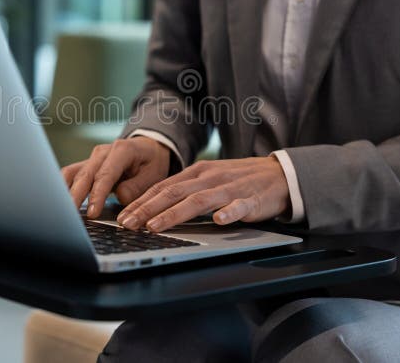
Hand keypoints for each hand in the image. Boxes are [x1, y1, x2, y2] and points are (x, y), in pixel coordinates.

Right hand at [61, 137, 171, 218]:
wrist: (148, 149)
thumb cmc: (151, 163)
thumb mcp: (154, 175)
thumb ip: (136, 187)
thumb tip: (119, 197)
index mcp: (122, 150)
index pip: (106, 174)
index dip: (97, 195)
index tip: (93, 212)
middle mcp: (103, 152)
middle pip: (85, 175)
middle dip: (76, 197)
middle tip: (71, 217)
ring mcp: (92, 158)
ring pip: (72, 174)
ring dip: (65, 192)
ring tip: (62, 212)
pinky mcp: (86, 166)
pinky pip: (70, 175)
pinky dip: (63, 188)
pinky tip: (59, 203)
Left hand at [116, 157, 290, 232]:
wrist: (277, 175)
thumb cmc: (238, 180)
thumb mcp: (207, 180)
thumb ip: (184, 191)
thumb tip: (153, 207)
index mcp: (196, 173)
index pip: (162, 187)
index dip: (141, 202)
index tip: (122, 216)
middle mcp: (209, 178)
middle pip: (173, 193)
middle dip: (147, 209)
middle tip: (128, 224)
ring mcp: (229, 189)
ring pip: (198, 201)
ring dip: (174, 214)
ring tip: (155, 226)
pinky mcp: (251, 200)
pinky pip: (238, 207)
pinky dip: (228, 213)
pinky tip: (219, 221)